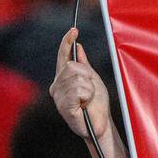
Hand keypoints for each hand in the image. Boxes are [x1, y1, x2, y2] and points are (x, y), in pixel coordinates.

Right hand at [50, 28, 131, 157]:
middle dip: (87, 76)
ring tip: (88, 100)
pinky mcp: (64, 107)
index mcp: (63, 79)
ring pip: (76, 78)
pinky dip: (87, 96)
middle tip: (90, 92)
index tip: (74, 30)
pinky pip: (78, 91)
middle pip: (72, 67)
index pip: (63, 56)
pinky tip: (85, 105)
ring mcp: (59, 97)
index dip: (67, 42)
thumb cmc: (97, 106)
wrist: (101, 126)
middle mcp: (57, 86)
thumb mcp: (94, 81)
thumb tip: (78, 48)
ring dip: (89, 89)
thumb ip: (84, 65)